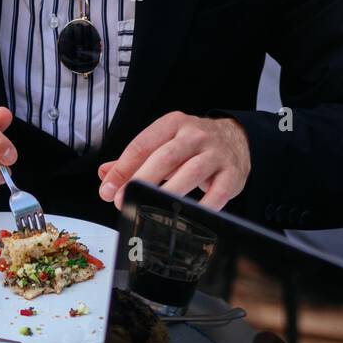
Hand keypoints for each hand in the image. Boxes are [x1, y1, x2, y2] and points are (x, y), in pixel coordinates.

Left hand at [98, 113, 249, 209]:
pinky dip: (202, 207)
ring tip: (151, 210)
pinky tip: (187, 218)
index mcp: (172, 124)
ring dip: (169, 193)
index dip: (123, 169)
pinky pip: (217, 193)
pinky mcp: (232, 173)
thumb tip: (105, 174)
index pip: (142, 145)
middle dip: (142, 181)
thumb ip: (134, 160)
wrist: (237, 138)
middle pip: (165, 157)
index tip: (108, 191)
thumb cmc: (193, 146)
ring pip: (191, 172)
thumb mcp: (163, 144)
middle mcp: (194, 135)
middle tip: (124, 201)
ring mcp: (216, 153)